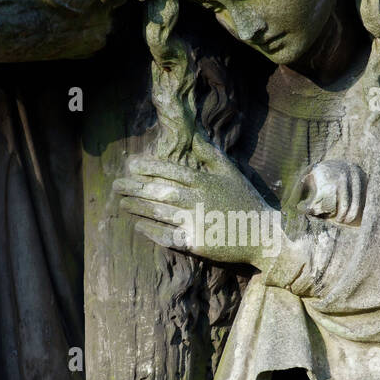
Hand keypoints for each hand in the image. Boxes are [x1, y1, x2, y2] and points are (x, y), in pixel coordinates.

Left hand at [113, 134, 279, 266]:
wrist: (262, 236)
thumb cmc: (246, 201)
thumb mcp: (232, 173)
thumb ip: (210, 154)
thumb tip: (193, 135)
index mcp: (206, 182)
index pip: (173, 171)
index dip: (150, 167)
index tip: (132, 165)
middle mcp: (199, 201)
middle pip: (162, 192)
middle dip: (136, 187)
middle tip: (117, 185)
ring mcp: (198, 223)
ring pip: (161, 213)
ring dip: (139, 208)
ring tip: (122, 203)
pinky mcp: (197, 243)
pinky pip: (169, 237)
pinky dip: (152, 231)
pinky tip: (139, 226)